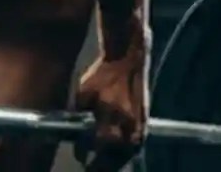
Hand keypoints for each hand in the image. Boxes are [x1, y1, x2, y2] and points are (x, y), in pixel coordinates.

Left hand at [74, 52, 148, 170]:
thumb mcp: (83, 92)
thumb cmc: (102, 74)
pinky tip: (117, 158)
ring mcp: (138, 124)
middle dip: (100, 165)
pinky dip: (126, 155)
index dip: (84, 153)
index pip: (95, 144)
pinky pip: (136, 146)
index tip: (79, 158)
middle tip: (89, 168)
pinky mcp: (145, 123)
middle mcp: (125, 121)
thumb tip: (74, 136)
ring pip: (126, 154)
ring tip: (102, 167)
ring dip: (114, 164)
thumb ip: (78, 115)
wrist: (127, 60)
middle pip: (112, 155)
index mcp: (108, 113)